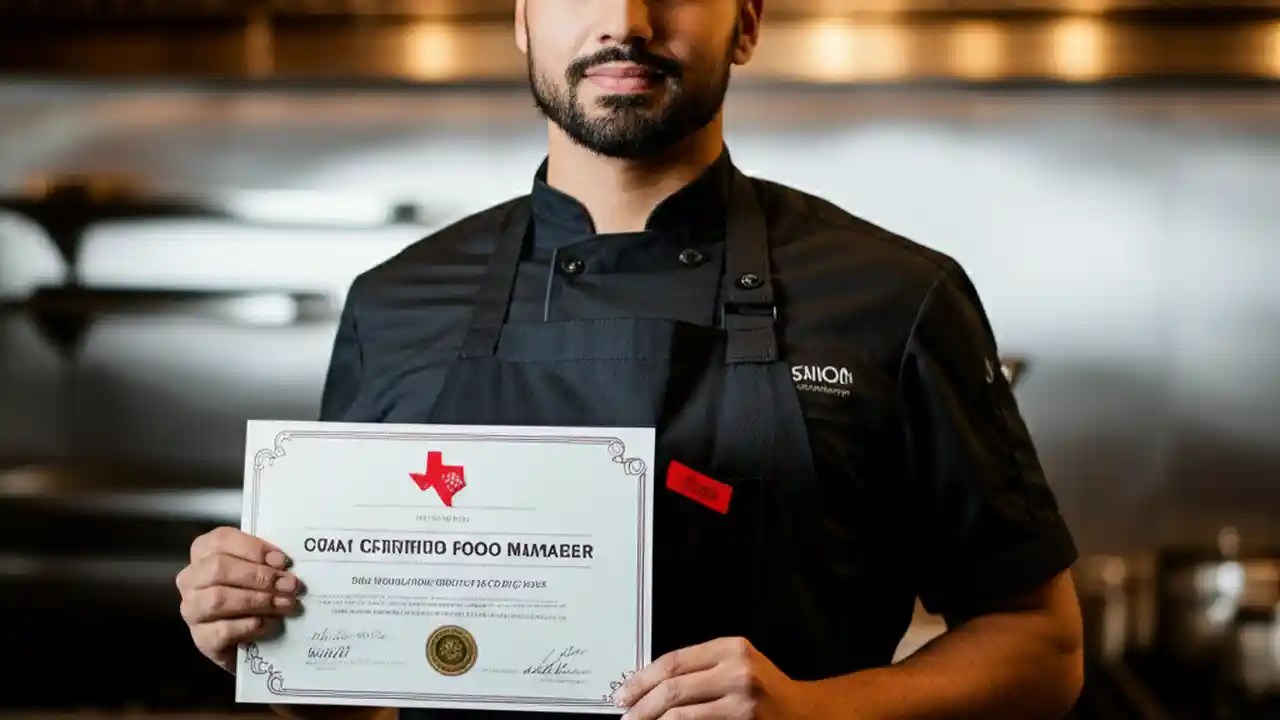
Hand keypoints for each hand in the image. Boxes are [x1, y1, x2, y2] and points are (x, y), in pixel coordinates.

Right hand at [176, 526, 302, 673]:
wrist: (243, 637)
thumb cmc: (252, 592)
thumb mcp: (258, 569)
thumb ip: (265, 561)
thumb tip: (281, 562)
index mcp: (203, 552)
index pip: (221, 540)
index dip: (254, 549)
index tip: (282, 560)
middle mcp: (191, 579)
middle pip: (219, 568)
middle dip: (259, 576)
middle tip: (289, 584)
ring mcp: (192, 610)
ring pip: (218, 599)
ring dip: (258, 600)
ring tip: (286, 603)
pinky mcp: (201, 639)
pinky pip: (223, 630)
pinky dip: (250, 625)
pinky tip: (269, 623)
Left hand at [615, 637, 804, 719]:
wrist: (804, 712)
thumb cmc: (764, 687)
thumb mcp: (736, 663)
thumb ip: (700, 667)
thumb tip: (648, 683)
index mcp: (731, 648)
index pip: (673, 661)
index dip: (642, 679)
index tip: (624, 692)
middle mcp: (737, 671)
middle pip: (673, 688)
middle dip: (642, 705)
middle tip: (626, 716)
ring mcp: (742, 702)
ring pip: (681, 714)